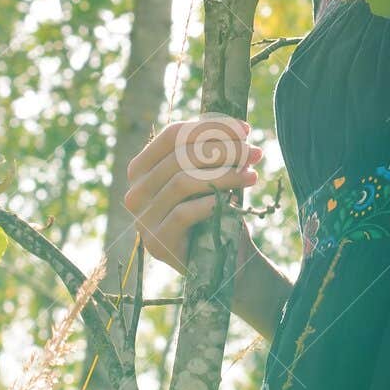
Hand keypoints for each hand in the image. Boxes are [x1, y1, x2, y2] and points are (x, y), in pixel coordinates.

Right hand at [123, 115, 262, 274]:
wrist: (220, 262)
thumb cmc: (213, 211)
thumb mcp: (209, 174)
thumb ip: (212, 151)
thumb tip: (240, 128)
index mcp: (142, 168)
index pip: (172, 134)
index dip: (210, 127)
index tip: (246, 129)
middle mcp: (135, 191)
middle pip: (180, 156)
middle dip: (224, 149)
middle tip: (254, 153)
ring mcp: (142, 218)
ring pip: (183, 182)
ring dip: (225, 174)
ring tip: (252, 175)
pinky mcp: (157, 242)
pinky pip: (184, 213)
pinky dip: (212, 203)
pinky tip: (234, 202)